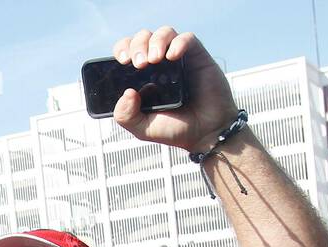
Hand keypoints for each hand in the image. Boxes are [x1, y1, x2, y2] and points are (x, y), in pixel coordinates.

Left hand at [111, 28, 238, 152]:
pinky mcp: (196, 56)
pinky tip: (173, 56)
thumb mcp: (142, 129)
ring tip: (154, 59)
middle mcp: (158, 65)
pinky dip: (178, 43)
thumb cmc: (174, 129)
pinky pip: (187, 39)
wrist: (205, 133)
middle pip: (143, 38)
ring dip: (156, 41)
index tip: (122, 61)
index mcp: (141, 77)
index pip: (126, 52)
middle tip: (139, 63)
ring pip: (164, 33)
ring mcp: (177, 59)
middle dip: (137, 45)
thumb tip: (126, 92)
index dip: (122, 49)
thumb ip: (126, 116)